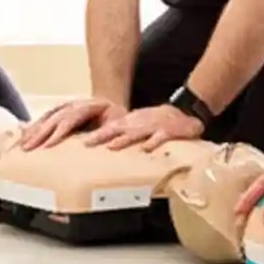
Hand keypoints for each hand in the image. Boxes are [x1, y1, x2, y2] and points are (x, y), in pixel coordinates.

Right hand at [19, 97, 125, 149]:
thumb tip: (93, 144)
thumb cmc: (118, 120)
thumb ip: (106, 132)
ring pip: (47, 117)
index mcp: (91, 105)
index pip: (71, 118)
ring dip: (33, 131)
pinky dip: (34, 127)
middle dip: (40, 134)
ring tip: (22, 145)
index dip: (58, 132)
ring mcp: (67, 106)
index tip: (48, 146)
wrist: (115, 107)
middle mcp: (76, 104)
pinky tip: (24, 136)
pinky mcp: (61, 112)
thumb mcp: (117, 124)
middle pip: (55, 118)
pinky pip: (45, 119)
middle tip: (28, 148)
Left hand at [82, 104, 203, 150]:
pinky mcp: (168, 131)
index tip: (80, 143)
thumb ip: (122, 135)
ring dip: (124, 139)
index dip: (95, 135)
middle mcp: (138, 124)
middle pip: (117, 129)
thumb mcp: (137, 126)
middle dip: (101, 136)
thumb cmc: (156, 123)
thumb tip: (103, 146)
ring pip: (136, 132)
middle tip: (86, 143)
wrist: (183, 114)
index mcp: (130, 123)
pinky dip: (153, 142)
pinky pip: (160, 136)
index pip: (109, 128)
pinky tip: (146, 149)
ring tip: (112, 146)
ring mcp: (152, 126)